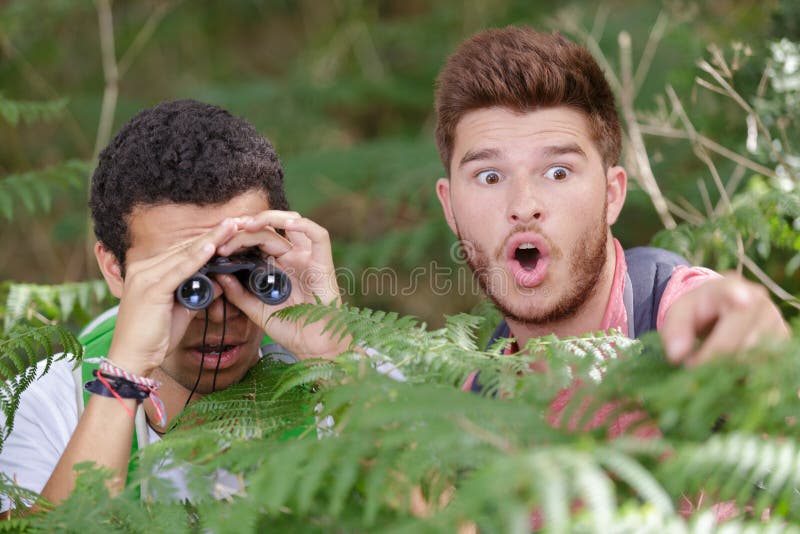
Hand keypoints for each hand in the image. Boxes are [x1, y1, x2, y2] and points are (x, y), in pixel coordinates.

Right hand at [107, 218, 241, 375]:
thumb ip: (199, 293)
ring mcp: (145, 277)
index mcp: (148, 270)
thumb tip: (220, 282)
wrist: (132, 359)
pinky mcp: (151, 290)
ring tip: (233, 226)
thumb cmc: (154, 337)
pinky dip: (196, 259)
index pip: (184, 250)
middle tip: (239, 221)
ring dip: (212, 240)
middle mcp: (144, 269)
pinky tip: (212, 247)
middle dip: (215, 234)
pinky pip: (179, 271)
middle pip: (186, 247)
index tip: (231, 230)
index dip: (209, 239)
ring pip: (185, 254)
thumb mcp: (182, 310)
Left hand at [215, 211, 347, 358]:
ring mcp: (308, 259)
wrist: (315, 349)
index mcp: (276, 268)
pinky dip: (304, 226)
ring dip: (270, 218)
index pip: (255, 242)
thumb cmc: (291, 330)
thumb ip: (238, 294)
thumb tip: (218, 275)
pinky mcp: (323, 263)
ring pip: (293, 223)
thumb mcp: (257, 312)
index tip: (217, 245)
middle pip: (269, 230)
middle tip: (226, 232)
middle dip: (246, 228)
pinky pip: (319, 236)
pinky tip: (286, 224)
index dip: (237, 238)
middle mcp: (292, 258)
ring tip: (247, 224)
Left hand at [661, 274, 789, 365]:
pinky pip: (766, 365)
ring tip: (708, 363)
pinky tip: (729, 370)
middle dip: (713, 359)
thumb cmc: (698, 311)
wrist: (719, 310)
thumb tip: (677, 355)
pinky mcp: (782, 340)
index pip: (733, 292)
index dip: (737, 297)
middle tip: (691, 365)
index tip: (740, 301)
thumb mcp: (679, 314)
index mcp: (729, 287)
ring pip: (755, 356)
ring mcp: (775, 320)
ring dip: (729, 368)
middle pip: (740, 339)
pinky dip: (745, 373)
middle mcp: (758, 301)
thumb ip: (674, 331)